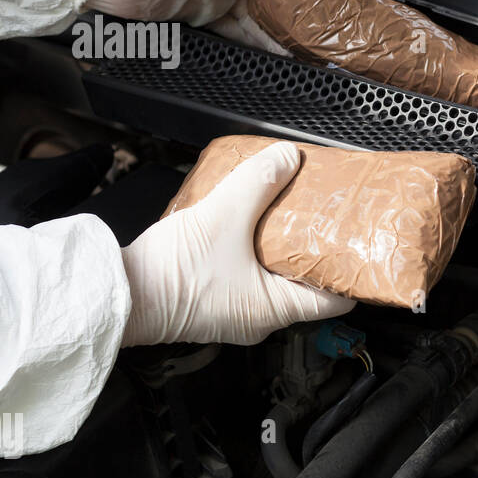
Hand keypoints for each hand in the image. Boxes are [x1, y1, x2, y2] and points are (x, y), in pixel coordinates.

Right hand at [121, 142, 354, 346]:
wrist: (118, 293)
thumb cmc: (172, 273)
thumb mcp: (226, 214)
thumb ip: (261, 182)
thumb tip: (287, 158)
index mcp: (277, 309)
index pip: (337, 301)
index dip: (351, 273)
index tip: (358, 247)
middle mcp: (260, 319)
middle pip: (306, 286)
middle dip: (315, 252)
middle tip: (324, 221)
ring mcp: (234, 313)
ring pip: (273, 280)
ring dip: (281, 251)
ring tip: (288, 216)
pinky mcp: (210, 302)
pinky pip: (245, 277)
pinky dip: (253, 255)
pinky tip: (247, 227)